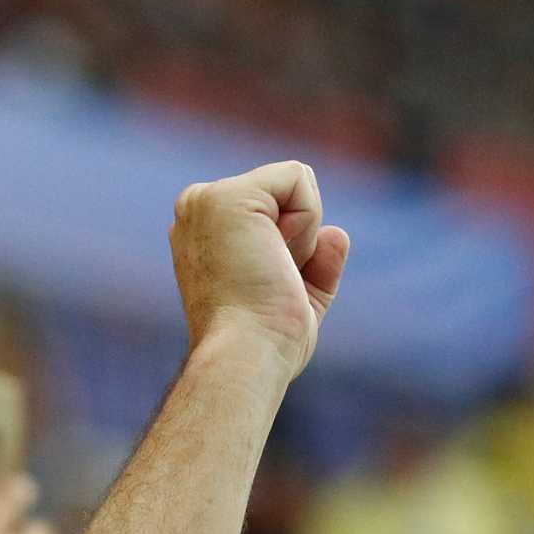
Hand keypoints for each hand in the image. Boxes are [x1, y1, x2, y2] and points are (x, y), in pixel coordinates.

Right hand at [166, 162, 348, 377]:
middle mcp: (197, 210)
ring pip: (295, 183)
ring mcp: (206, 199)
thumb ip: (316, 264)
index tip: (269, 284)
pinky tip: (277, 255)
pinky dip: (307, 219)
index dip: (293, 246)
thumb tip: (336, 234)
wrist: (246, 356)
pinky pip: (297, 177)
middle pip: (286, 193)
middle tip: (271, 280)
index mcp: (203, 233)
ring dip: (304, 233)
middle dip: (299, 237)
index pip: (274, 209)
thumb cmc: (265, 342)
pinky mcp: (226, 196)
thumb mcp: (297, 298)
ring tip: (271, 271)